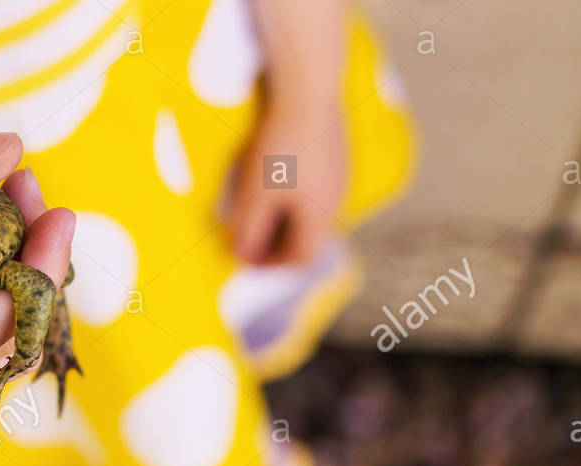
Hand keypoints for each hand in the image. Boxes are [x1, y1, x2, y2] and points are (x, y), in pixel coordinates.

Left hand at [228, 108, 346, 265]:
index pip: (301, 258)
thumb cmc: (282, 143)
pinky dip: (291, 195)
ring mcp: (339, 174)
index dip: (272, 265)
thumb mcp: (256, 193)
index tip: (244, 256)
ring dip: (283, 219)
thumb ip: (249, 228)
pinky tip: (273, 178)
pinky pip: (314, 186)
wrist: (308, 85)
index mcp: (321, 215)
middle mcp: (337, 199)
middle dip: (276, 243)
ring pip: (311, 211)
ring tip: (256, 210)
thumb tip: (241, 254)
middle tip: (247, 237)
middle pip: (308, 237)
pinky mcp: (335, 151)